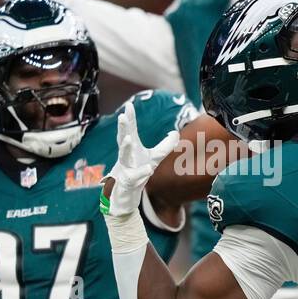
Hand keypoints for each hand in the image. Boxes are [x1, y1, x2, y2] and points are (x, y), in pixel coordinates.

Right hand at [101, 102, 179, 218]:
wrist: (126, 193)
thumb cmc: (138, 171)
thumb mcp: (155, 158)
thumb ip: (165, 145)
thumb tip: (175, 133)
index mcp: (132, 147)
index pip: (130, 130)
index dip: (130, 118)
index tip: (129, 105)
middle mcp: (126, 156)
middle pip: (123, 139)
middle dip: (123, 128)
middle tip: (122, 117)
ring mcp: (125, 169)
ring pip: (124, 157)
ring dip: (125, 148)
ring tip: (129, 139)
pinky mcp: (127, 182)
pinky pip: (134, 178)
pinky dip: (141, 173)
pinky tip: (148, 170)